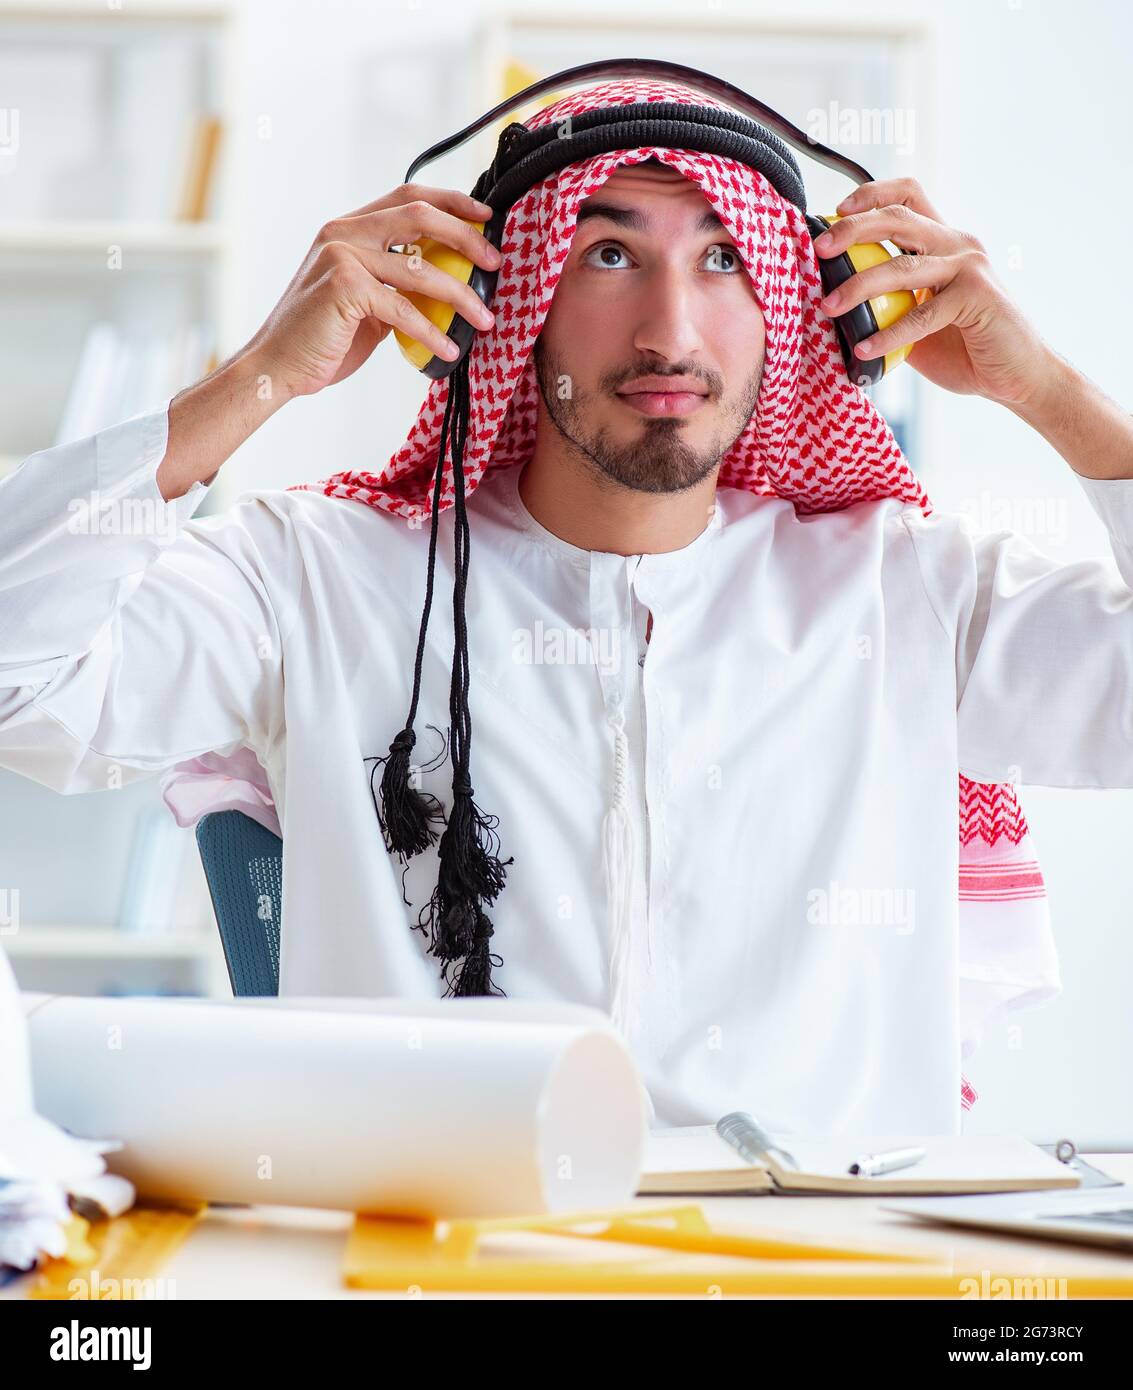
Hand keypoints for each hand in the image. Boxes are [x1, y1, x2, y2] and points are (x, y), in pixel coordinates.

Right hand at [243, 184, 502, 398]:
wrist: (277, 366)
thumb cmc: (322, 338)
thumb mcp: (365, 302)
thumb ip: (396, 285)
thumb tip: (446, 287)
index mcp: (349, 228)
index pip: (408, 196)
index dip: (451, 201)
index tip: (486, 217)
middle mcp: (343, 233)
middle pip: (420, 215)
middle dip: (466, 237)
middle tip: (496, 261)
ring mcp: (342, 256)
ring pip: (420, 268)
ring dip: (461, 295)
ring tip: (486, 318)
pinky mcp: (344, 288)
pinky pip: (404, 309)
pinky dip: (433, 332)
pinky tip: (449, 349)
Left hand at [813, 177, 1050, 407]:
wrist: (1015, 376)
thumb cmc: (965, 349)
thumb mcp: (916, 321)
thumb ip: (885, 305)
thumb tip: (833, 307)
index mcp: (943, 242)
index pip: (908, 196)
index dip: (870, 194)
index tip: (836, 211)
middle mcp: (958, 245)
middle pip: (898, 217)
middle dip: (852, 228)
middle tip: (820, 249)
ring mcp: (970, 268)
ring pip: (903, 266)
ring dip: (859, 286)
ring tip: (829, 306)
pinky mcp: (977, 298)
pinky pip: (922, 314)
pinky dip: (889, 334)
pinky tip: (865, 349)